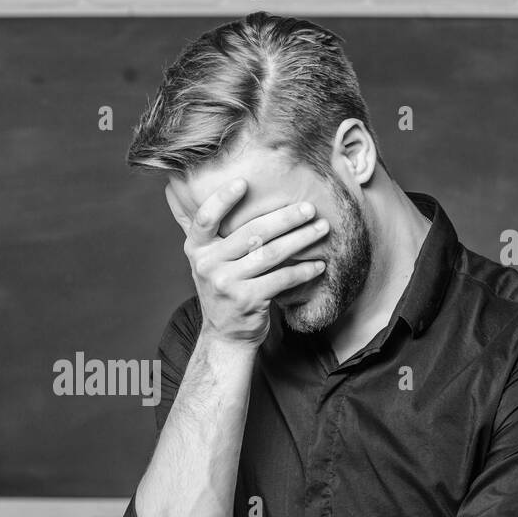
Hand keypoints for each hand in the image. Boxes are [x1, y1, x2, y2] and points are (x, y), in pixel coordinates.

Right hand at [165, 178, 329, 346]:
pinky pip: (282, 278)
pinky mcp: (247, 300)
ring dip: (301, 239)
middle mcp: (207, 265)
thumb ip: (218, 235)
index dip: (223, 199)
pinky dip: (303, 270)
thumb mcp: (211, 261)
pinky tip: (319, 264)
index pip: (205, 218)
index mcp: (196, 249)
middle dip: (285, 218)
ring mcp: (226, 284)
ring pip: (270, 253)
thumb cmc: (225, 288)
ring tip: (321, 229)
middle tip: (309, 208)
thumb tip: (240, 190)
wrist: (225, 335)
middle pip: (250, 233)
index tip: (244, 182)